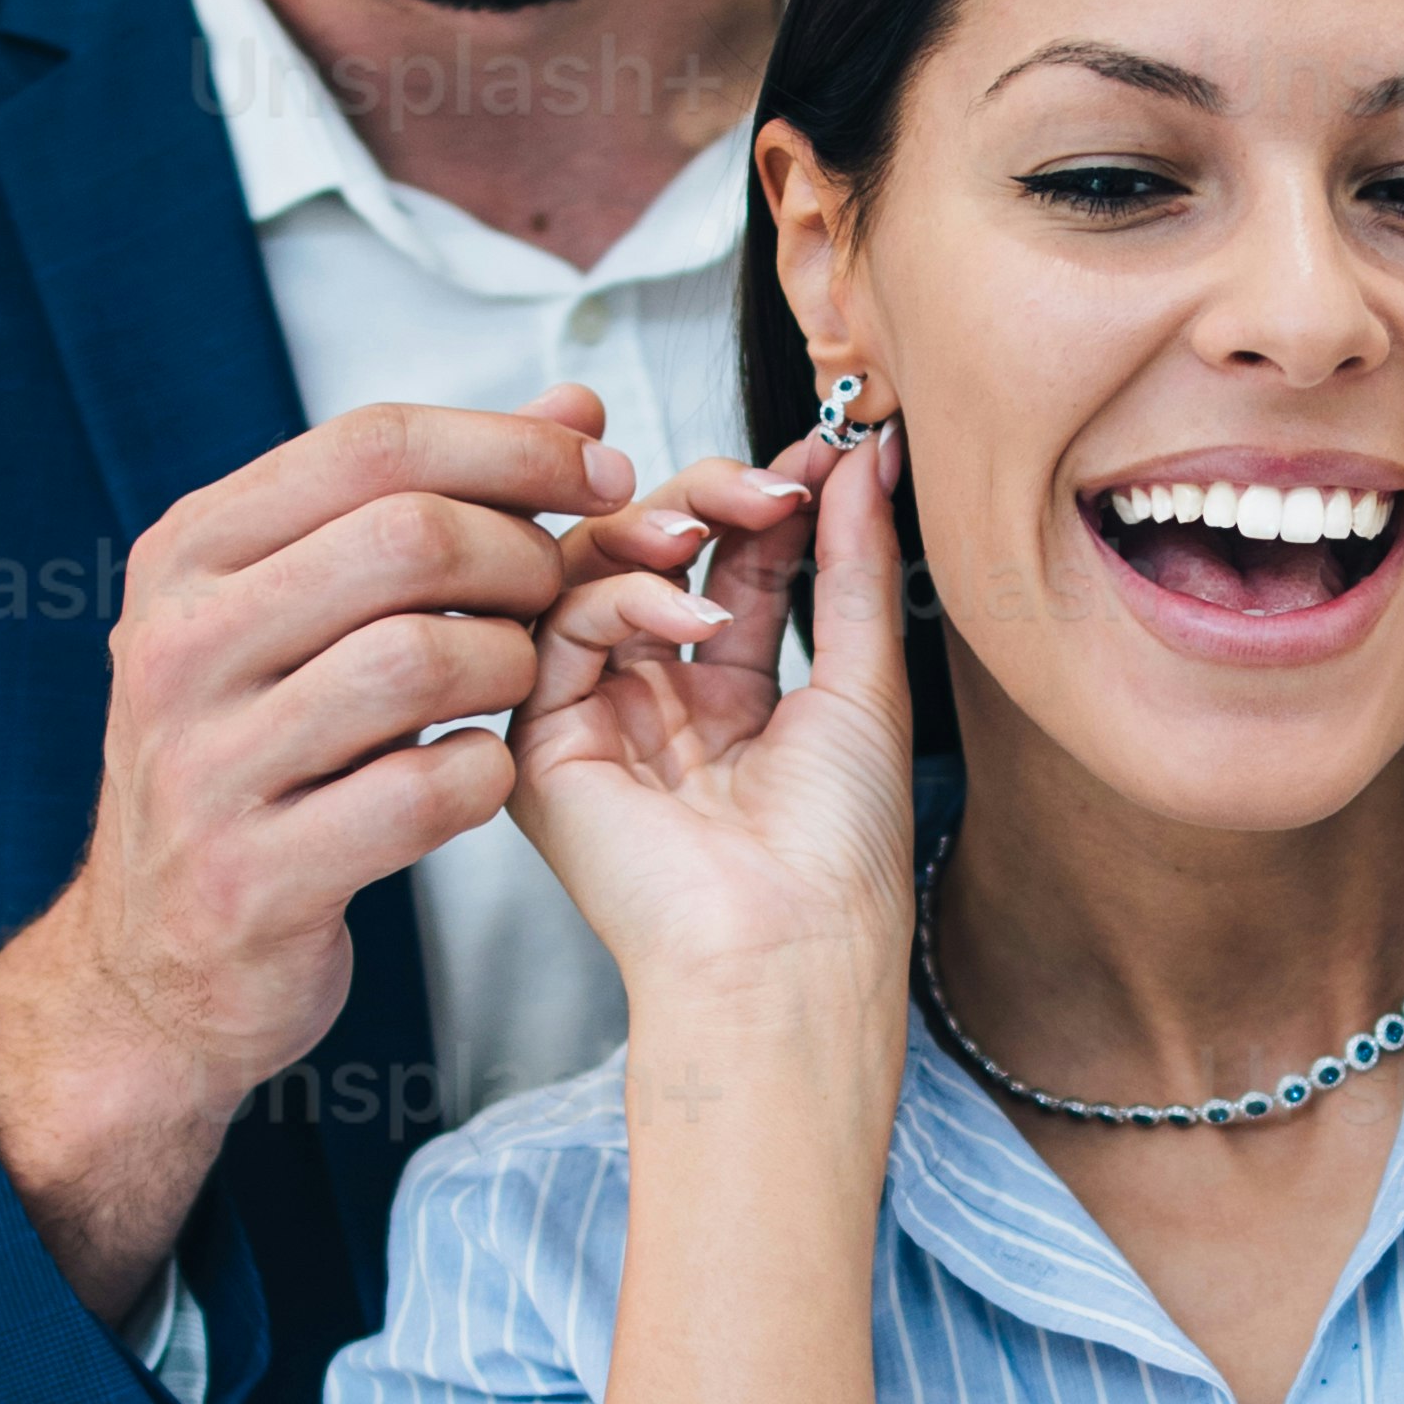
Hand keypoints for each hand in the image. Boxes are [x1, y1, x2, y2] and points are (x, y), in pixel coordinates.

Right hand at [0, 387, 634, 1316]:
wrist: (156, 961)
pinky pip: (423, 793)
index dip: (512, 445)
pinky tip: (478, 773)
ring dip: (511, 665)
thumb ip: (433, 505)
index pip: (371, 442)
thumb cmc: (257, 761)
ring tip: (519, 684)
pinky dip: (483, 776)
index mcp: (186, 556)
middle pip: (406, 537)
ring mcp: (206, 765)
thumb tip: (578, 407)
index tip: (602, 470)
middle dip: (522, 557)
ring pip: (421, 660)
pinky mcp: (254, 876)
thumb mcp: (303, 616)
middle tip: (561, 596)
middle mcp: (178, 646)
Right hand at [511, 427, 918, 1046]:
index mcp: (732, 699)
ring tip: (719, 533)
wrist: (791, 948)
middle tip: (770, 482)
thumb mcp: (865, 681)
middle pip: (648, 554)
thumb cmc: (840, 852)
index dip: (763, 501)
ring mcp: (594, 722)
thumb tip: (862, 461)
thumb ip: (853, 564)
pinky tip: (684, 619)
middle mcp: (656, 705)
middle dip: (706, 496)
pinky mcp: (539, 747)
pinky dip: (619, 598)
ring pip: (588, 574)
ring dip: (656, 530)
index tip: (816, 455)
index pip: (728, 563)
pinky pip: (552, 629)